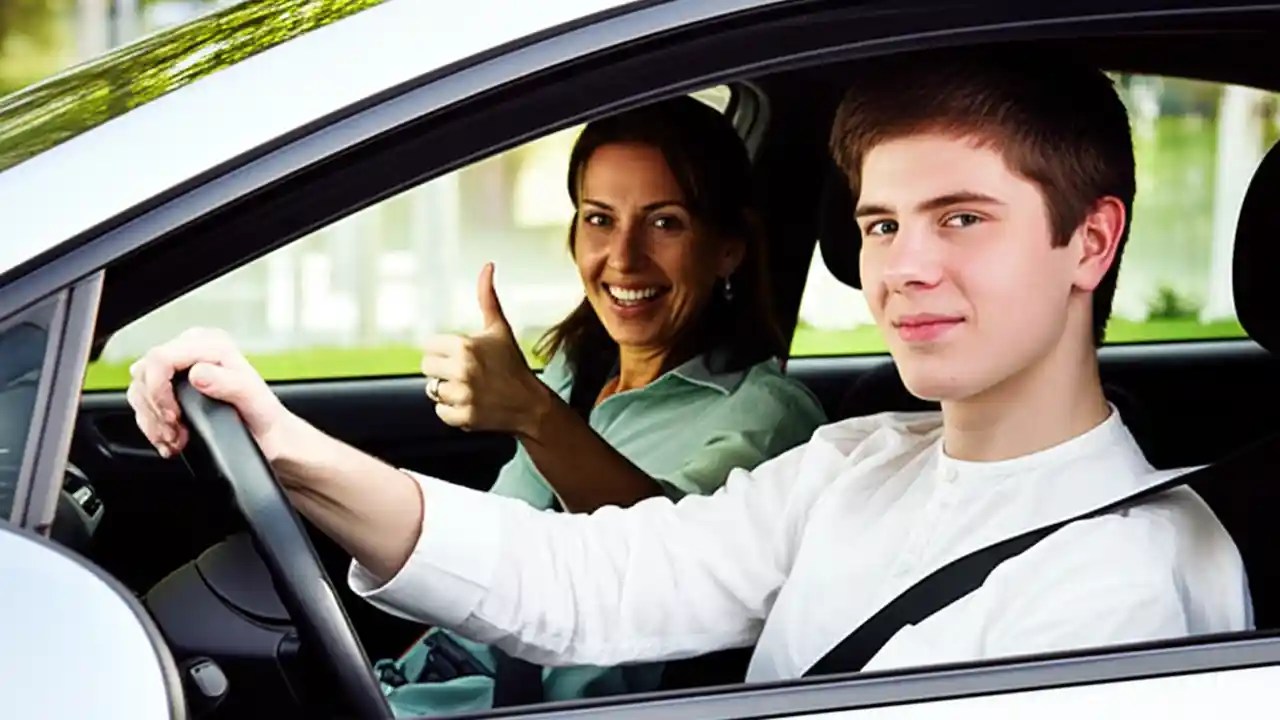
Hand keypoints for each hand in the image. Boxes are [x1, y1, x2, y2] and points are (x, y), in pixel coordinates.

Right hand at [126, 327, 296, 461]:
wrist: (268, 436)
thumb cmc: (264, 415)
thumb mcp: (252, 398)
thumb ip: (228, 383)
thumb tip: (198, 374)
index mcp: (210, 344)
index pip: (159, 358)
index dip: (158, 390)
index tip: (173, 417)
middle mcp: (192, 350)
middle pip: (143, 375)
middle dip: (154, 410)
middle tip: (175, 433)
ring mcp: (179, 369)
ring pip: (139, 391)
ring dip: (152, 422)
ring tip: (176, 439)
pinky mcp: (171, 387)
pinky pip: (142, 404)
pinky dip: (152, 426)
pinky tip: (171, 439)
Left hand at [420, 263, 547, 435]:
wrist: (531, 404)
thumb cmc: (512, 363)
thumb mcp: (499, 329)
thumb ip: (487, 297)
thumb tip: (487, 265)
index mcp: (465, 346)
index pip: (429, 346)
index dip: (444, 350)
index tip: (462, 355)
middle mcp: (462, 370)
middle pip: (427, 368)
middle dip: (443, 370)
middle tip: (466, 372)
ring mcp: (463, 395)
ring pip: (433, 390)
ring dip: (448, 391)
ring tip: (471, 388)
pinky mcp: (464, 417)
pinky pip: (441, 412)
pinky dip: (453, 410)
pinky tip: (472, 403)